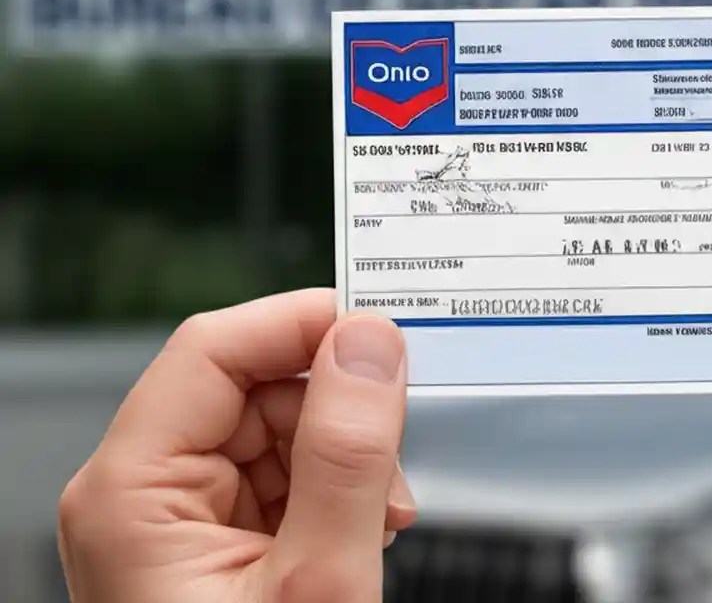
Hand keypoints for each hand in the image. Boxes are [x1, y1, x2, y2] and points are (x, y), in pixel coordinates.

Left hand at [58, 289, 417, 602]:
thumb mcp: (317, 580)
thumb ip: (346, 459)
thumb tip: (369, 346)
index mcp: (129, 494)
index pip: (210, 350)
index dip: (301, 326)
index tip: (382, 334)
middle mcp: (138, 495)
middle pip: (254, 390)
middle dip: (339, 421)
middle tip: (388, 471)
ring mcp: (172, 518)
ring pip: (277, 431)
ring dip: (343, 464)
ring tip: (374, 526)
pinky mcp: (208, 538)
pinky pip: (280, 477)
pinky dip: (332, 496)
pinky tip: (354, 536)